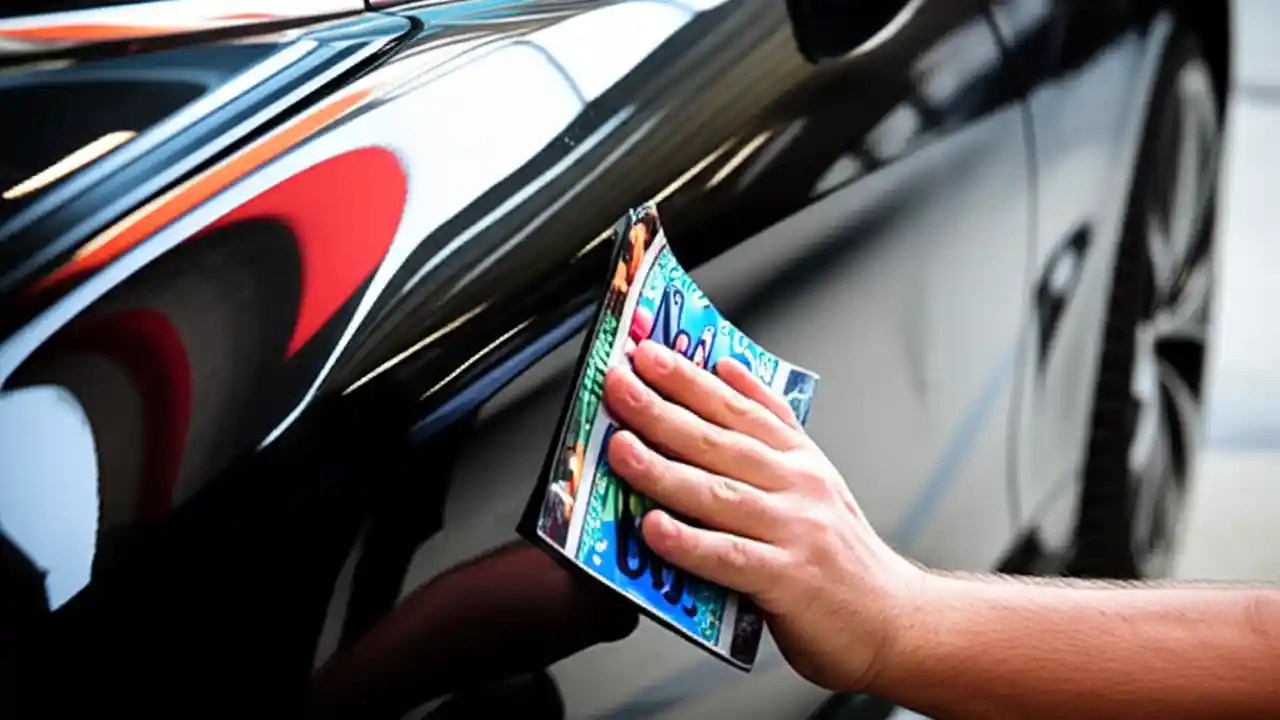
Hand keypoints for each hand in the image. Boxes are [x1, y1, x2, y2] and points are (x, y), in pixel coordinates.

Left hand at [603, 340, 923, 690]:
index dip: (687, 378)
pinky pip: (730, 557)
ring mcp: (793, 531)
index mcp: (797, 459)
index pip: (735, 408)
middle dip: (662, 409)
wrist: (894, 621)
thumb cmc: (842, 555)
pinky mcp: (788, 580)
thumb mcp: (816, 476)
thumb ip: (773, 423)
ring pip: (718, 494)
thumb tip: (729, 371)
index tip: (646, 353)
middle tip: (620, 385)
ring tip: (621, 449)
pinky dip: (689, 543)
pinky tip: (654, 530)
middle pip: (719, 442)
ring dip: (663, 469)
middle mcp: (796, 487)